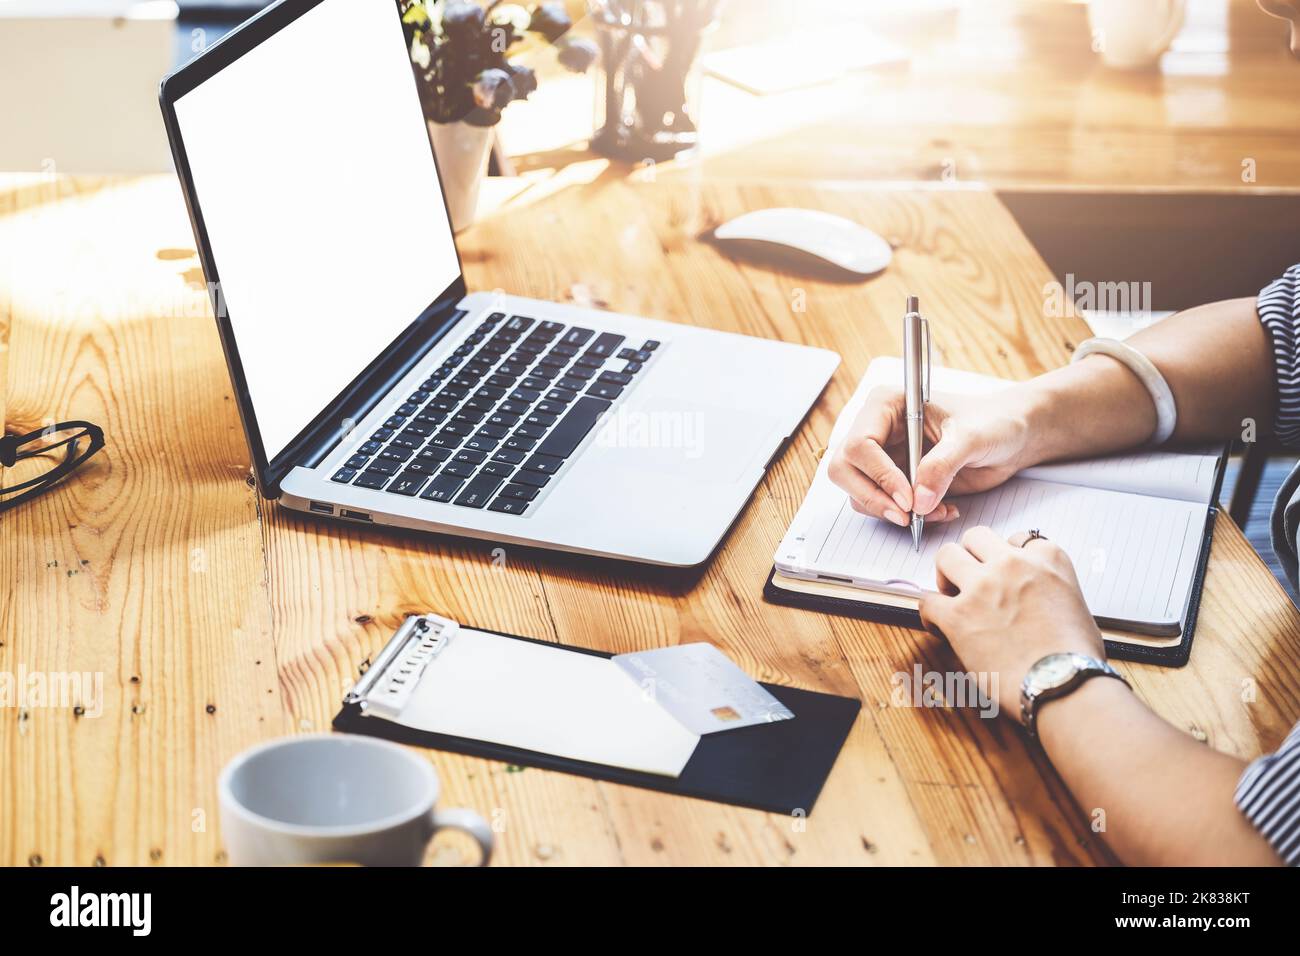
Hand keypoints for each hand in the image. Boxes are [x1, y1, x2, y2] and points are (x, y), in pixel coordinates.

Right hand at [826, 386, 1035, 526]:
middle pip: (845, 470)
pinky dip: (906, 516)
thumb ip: (942, 465)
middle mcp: (877, 431)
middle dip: (873, 497)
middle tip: (905, 516)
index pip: (859, 444)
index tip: (907, 497)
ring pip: (859, 492)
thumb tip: (918, 501)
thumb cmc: (993, 421)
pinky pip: (884, 505)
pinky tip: (939, 511)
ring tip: (933, 512)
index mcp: (886, 406)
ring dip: (892, 511)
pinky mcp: (896, 481)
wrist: (1012, 436)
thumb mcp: (971, 437)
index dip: (879, 474)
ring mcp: (884, 457)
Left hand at [917, 527, 1105, 718]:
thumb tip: (1033, 600)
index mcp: (1047, 559)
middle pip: (976, 537)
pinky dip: (929, 614)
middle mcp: (1012, 564)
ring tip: (952, 597)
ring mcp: (982, 586)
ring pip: (946, 555)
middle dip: (970, 556)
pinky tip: (940, 627)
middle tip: (970, 580)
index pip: (1017, 539)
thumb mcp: (1075, 604)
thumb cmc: (1078, 656)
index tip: (1003, 576)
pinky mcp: (958, 615)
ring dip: (945, 575)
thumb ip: (1049, 588)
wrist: (1065, 684)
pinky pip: (927, 600)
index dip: (1005, 559)